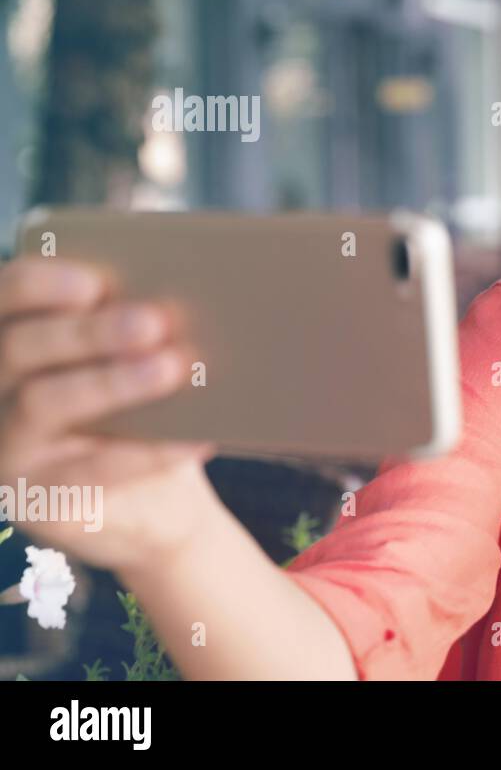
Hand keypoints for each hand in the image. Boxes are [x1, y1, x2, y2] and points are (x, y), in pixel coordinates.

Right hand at [0, 256, 220, 573]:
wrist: (149, 501)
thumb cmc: (140, 410)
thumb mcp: (129, 365)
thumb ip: (132, 331)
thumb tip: (176, 300)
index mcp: (7, 340)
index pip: (3, 298)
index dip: (36, 285)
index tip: (92, 282)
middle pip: (19, 348)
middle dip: (87, 332)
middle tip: (152, 321)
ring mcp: (5, 447)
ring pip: (43, 403)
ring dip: (110, 381)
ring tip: (170, 368)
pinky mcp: (34, 496)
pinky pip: (87, 471)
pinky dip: (147, 452)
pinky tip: (196, 438)